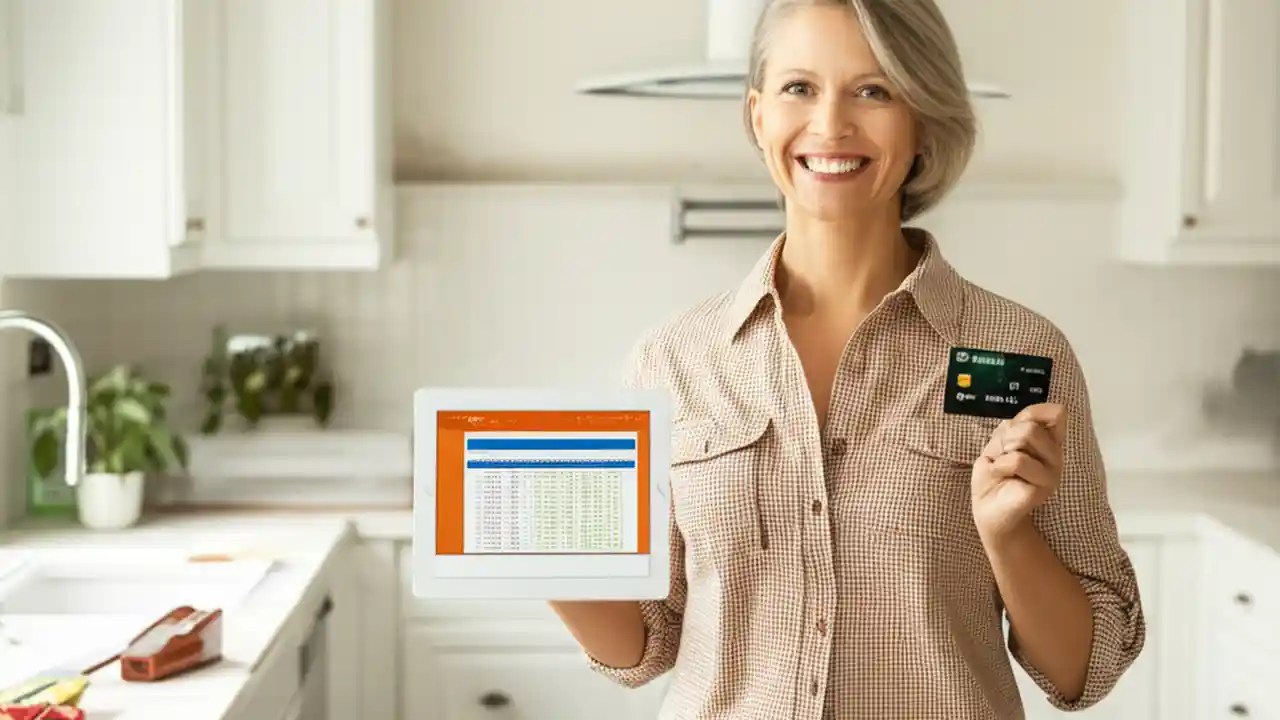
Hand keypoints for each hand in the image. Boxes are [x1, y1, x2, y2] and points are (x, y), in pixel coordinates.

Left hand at [971, 403, 1066, 545]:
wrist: (987, 507)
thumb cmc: (994, 474)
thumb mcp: (1000, 442)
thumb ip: (1016, 426)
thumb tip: (1028, 416)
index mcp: (1049, 442)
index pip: (1056, 412)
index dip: (1031, 415)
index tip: (1014, 432)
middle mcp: (1056, 455)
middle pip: (1031, 425)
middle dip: (1007, 437)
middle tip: (1003, 456)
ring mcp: (1054, 471)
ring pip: (1026, 436)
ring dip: (1003, 451)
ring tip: (1004, 468)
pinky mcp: (1045, 486)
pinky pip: (1018, 460)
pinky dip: (1000, 465)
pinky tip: (1001, 476)